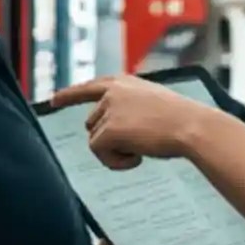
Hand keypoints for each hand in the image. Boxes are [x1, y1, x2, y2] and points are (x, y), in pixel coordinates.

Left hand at [50, 75, 222, 168]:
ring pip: (95, 140)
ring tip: (143, 148)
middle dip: (109, 139)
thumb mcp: (154, 104)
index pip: (91, 86)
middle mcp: (112, 92)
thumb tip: (110, 130)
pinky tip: (137, 157)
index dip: (71, 94)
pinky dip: (115, 161)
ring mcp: (109, 109)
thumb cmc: (181, 120)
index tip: (53, 101)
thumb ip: (131, 108)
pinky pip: (99, 153)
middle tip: (138, 146)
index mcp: (125, 83)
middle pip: (92, 123)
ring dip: (115, 151)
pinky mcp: (108, 129)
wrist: (191, 126)